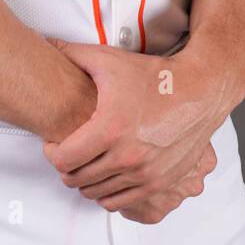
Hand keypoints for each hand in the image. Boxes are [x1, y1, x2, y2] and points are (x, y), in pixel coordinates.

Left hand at [42, 39, 231, 224]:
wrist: (199, 92)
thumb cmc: (154, 76)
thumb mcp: (109, 60)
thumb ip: (72, 54)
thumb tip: (44, 42)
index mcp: (110, 129)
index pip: (63, 159)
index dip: (52, 152)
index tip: (54, 142)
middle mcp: (127, 157)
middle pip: (77, 179)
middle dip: (66, 166)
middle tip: (69, 151)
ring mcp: (145, 174)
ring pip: (96, 193)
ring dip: (86, 180)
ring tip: (87, 161)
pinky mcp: (160, 184)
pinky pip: (119, 202)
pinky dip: (107, 192)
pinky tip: (106, 173)